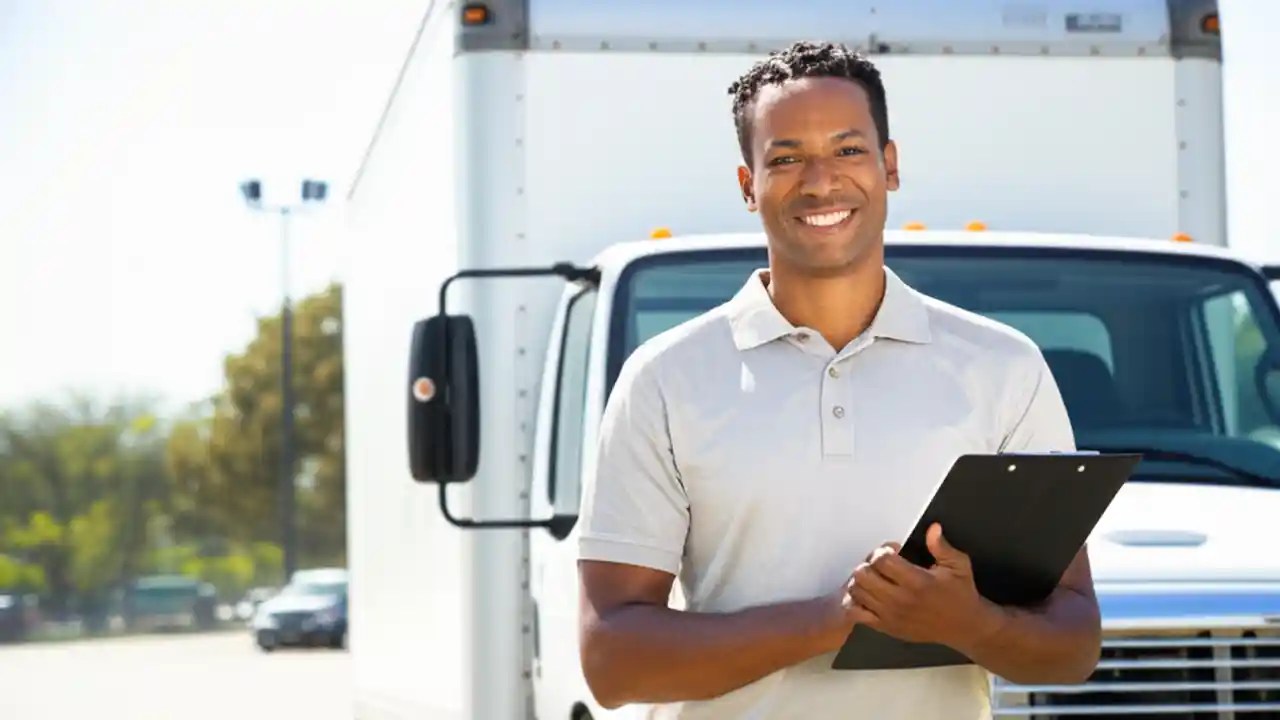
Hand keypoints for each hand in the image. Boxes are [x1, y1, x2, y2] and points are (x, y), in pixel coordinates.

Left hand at [847, 523, 1002, 652]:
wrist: (964, 627)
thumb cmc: (961, 595)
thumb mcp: (958, 566)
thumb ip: (942, 546)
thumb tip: (932, 528)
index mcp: (918, 582)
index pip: (882, 560)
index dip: (883, 550)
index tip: (893, 550)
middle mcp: (901, 600)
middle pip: (863, 574)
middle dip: (869, 563)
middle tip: (880, 563)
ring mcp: (891, 615)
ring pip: (857, 592)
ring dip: (861, 580)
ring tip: (874, 577)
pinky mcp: (886, 627)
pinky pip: (857, 614)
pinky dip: (856, 602)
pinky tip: (868, 595)